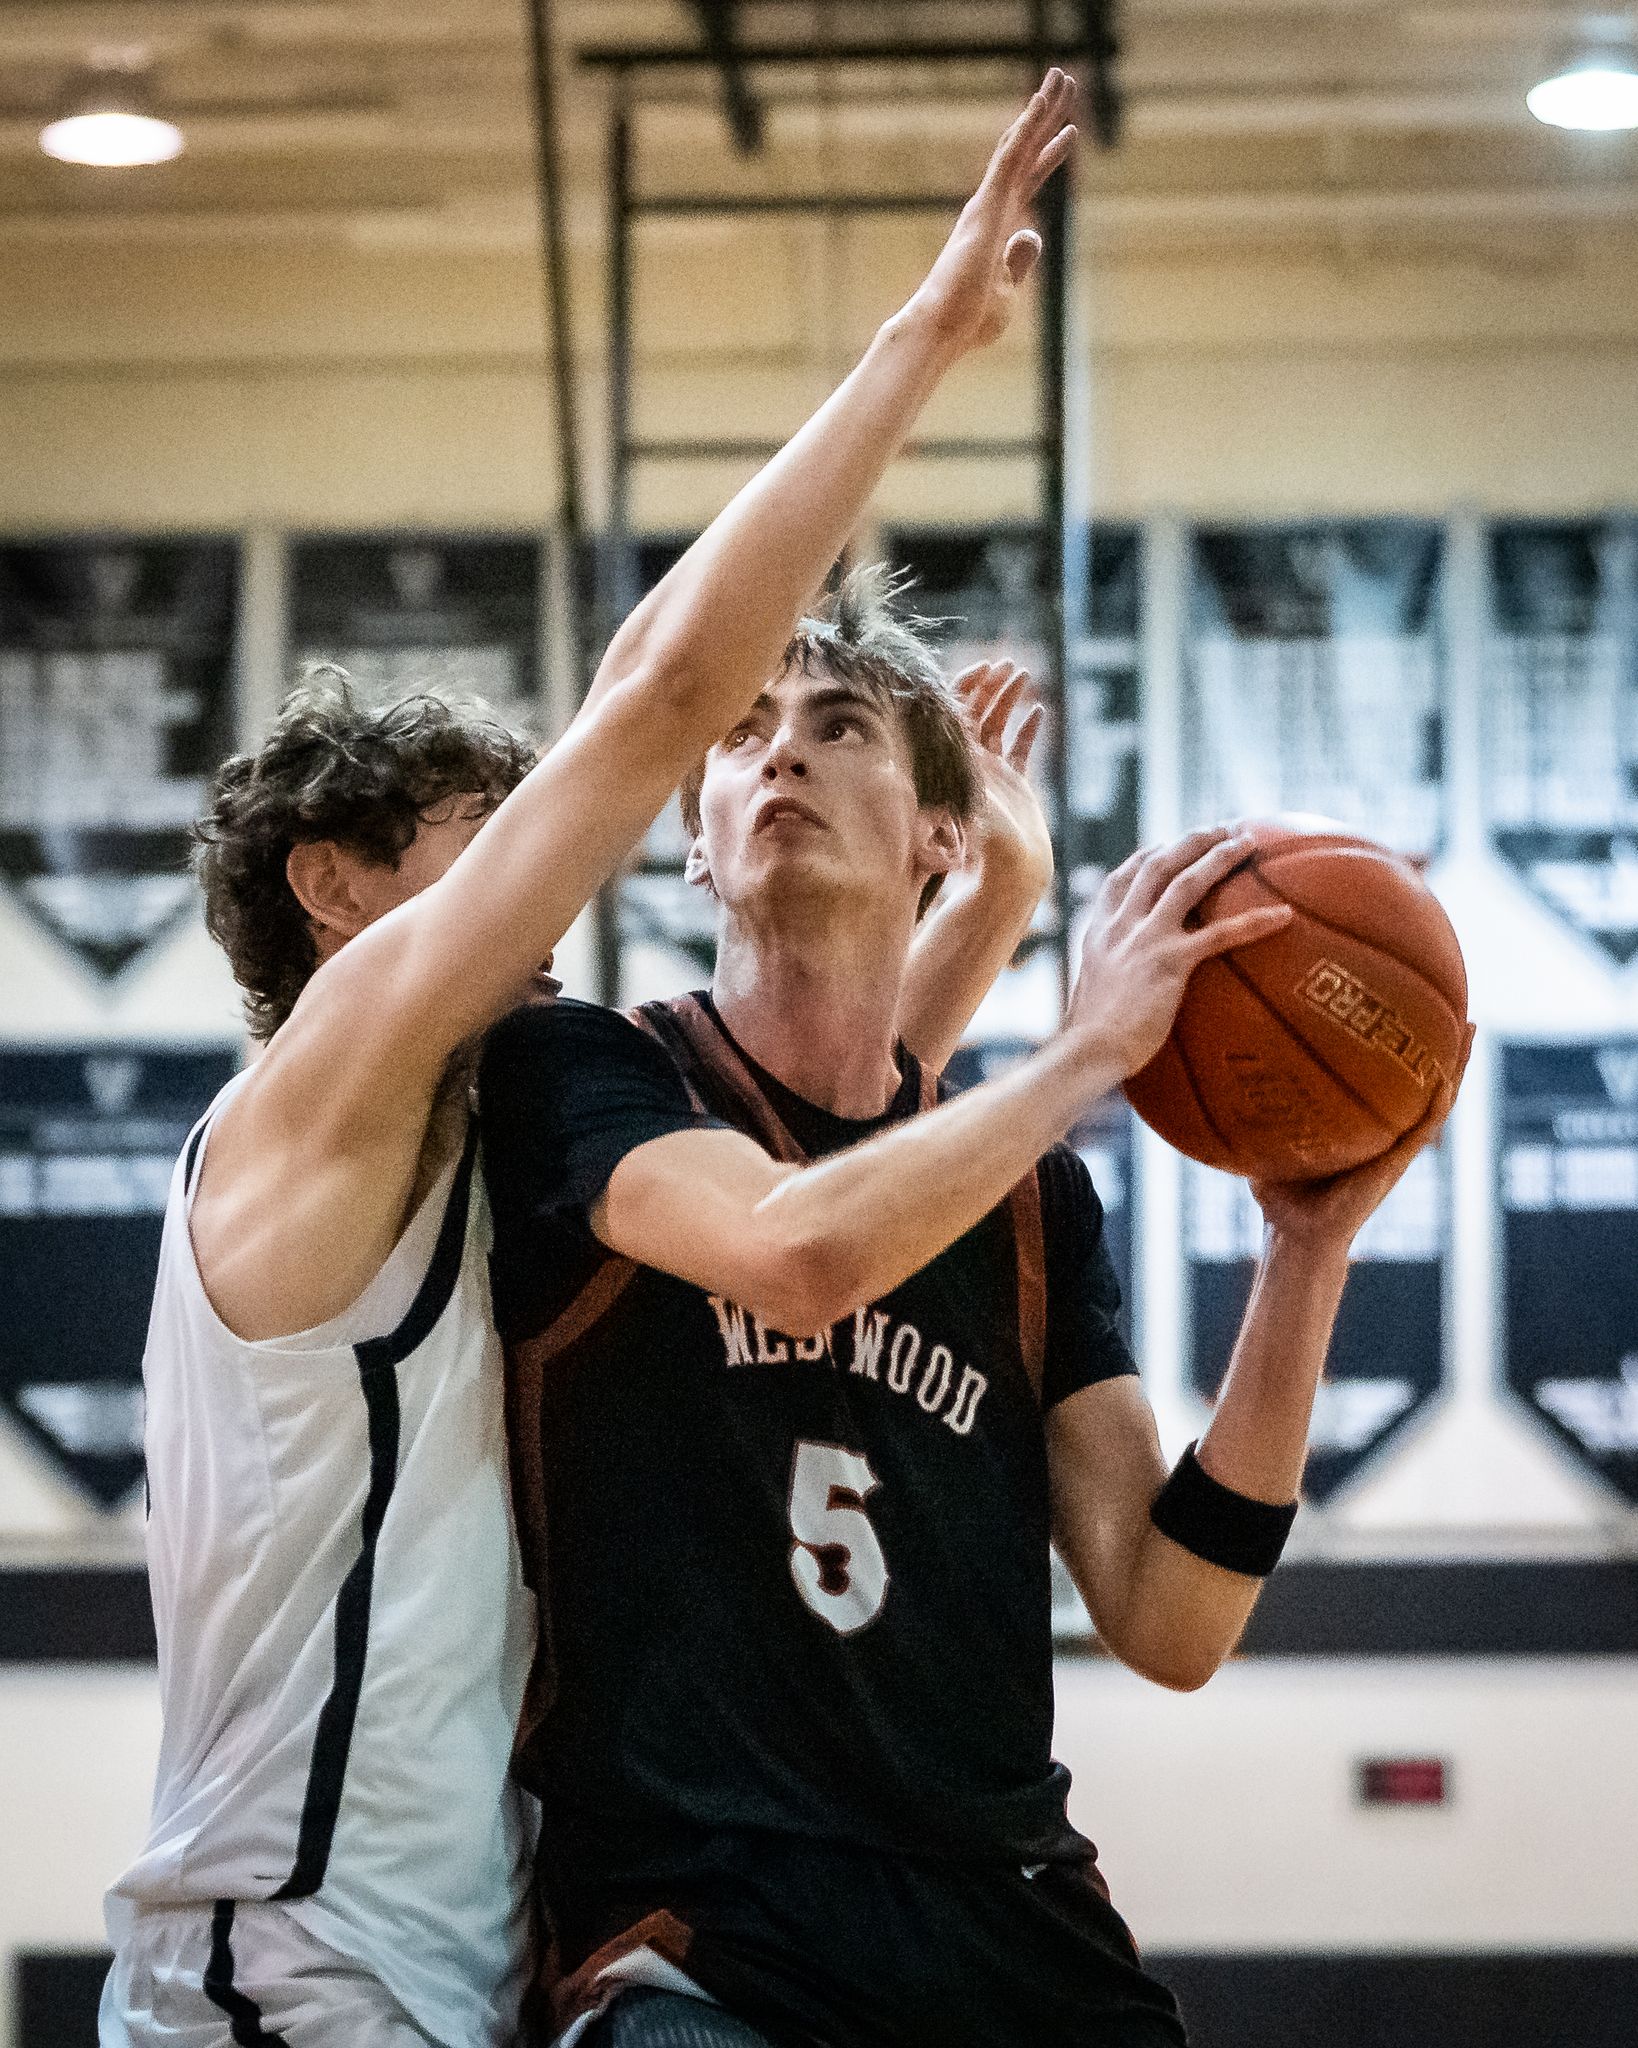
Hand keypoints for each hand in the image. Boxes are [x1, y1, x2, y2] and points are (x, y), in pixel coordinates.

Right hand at [903, 70, 1077, 356]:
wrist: (942, 329)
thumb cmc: (968, 319)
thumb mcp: (1007, 290)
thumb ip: (1019, 260)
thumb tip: (1033, 235)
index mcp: (997, 227)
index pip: (1029, 180)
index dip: (1050, 154)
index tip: (1069, 131)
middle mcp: (991, 207)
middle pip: (1025, 152)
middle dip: (1047, 117)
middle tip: (1064, 81)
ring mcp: (988, 204)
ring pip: (1018, 145)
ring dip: (1040, 110)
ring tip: (1061, 77)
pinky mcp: (986, 207)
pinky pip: (1010, 159)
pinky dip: (1026, 130)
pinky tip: (1042, 103)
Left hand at [954, 658, 1051, 898]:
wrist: (1011, 876)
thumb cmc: (987, 848)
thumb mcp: (968, 803)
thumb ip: (957, 772)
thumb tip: (940, 737)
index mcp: (956, 765)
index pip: (955, 717)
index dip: (967, 689)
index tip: (984, 669)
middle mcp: (971, 767)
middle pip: (977, 715)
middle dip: (990, 687)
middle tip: (1008, 665)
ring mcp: (994, 775)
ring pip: (999, 727)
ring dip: (1010, 700)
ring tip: (1024, 676)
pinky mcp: (1016, 787)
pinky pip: (1021, 751)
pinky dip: (1028, 730)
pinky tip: (1038, 712)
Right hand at [1064, 829, 1293, 1078]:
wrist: (1088, 1050)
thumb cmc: (1090, 1039)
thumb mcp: (1091, 995)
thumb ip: (1109, 979)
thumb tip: (1126, 991)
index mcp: (1100, 931)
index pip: (1120, 879)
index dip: (1146, 856)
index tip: (1166, 845)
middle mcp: (1121, 926)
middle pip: (1158, 865)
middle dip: (1190, 841)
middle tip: (1221, 828)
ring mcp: (1145, 939)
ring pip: (1187, 883)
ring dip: (1220, 857)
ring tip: (1248, 842)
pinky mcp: (1170, 961)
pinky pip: (1220, 934)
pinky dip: (1254, 921)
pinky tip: (1284, 916)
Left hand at [1252, 1025, 1474, 1252]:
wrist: (1296, 1235)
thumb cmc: (1279, 1194)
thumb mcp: (1266, 1139)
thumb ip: (1257, 1109)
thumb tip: (1226, 1067)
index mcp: (1360, 1124)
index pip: (1387, 1078)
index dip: (1402, 1046)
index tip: (1411, 1006)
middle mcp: (1384, 1131)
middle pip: (1422, 1079)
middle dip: (1441, 1044)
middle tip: (1457, 1007)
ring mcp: (1395, 1146)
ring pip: (1436, 1098)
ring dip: (1456, 1065)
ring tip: (1470, 1029)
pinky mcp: (1396, 1164)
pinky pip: (1423, 1128)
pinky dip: (1437, 1104)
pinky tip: (1446, 1078)